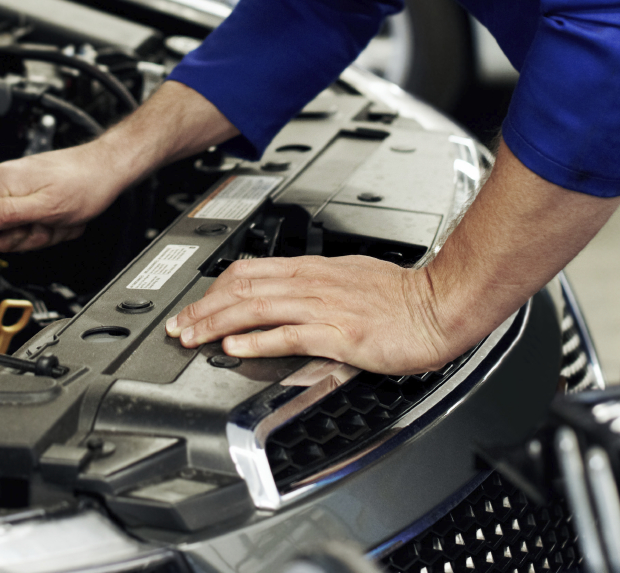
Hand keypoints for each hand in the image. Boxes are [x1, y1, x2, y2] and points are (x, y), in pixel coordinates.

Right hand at [0, 80, 239, 252]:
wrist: (108, 170)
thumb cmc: (85, 184)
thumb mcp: (46, 207)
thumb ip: (8, 215)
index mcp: (3, 181)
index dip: (3, 237)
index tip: (25, 232)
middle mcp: (8, 180)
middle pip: (1, 228)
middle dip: (29, 234)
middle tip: (49, 225)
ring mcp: (22, 186)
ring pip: (21, 228)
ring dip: (45, 230)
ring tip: (61, 219)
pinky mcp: (35, 191)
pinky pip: (35, 220)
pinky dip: (53, 224)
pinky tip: (65, 216)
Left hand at [164, 254, 455, 374]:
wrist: (440, 306)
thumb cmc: (403, 298)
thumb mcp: (351, 279)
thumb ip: (318, 287)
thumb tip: (288, 295)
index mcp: (315, 270)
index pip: (250, 271)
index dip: (215, 289)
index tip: (196, 306)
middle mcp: (314, 283)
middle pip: (243, 287)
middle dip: (204, 308)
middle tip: (178, 326)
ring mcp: (325, 307)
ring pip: (257, 308)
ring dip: (218, 323)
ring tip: (193, 337)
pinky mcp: (340, 332)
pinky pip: (289, 334)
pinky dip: (257, 341)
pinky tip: (235, 349)